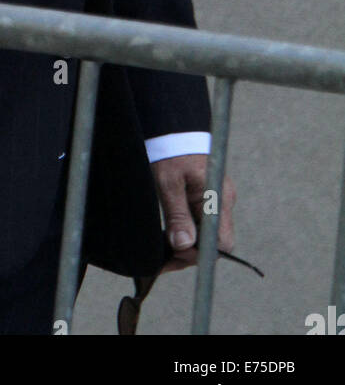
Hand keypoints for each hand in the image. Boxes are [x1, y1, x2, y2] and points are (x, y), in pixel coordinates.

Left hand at [151, 153, 235, 273]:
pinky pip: (200, 222)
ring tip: (161, 251)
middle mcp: (222, 201)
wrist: (171, 124)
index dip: (200, 254)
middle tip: (161, 260)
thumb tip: (184, 245)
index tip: (175, 253)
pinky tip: (168, 236)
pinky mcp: (205, 196)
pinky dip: (186, 232)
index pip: (222, 243)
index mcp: (218, 198)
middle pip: (212, 242)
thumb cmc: (171, 149)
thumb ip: (177, 214)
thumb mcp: (168, 182)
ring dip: (186, 244)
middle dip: (189, 253)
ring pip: (205, 234)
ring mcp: (215, 199)